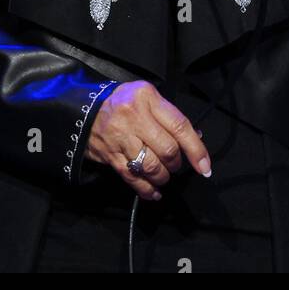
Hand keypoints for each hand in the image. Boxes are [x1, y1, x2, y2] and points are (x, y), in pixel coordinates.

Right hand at [85, 80, 212, 201]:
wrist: (84, 109)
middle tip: (174, 164)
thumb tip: (197, 138)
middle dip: (176, 164)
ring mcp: (121, 137)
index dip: (196, 149)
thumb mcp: (147, 96)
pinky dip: (147, 189)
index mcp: (147, 98)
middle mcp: (134, 116)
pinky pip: (133, 178)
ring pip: (152, 167)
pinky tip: (154, 192)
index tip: (205, 166)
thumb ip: (169, 116)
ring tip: (163, 175)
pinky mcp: (110, 156)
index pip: (179, 126)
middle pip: (167, 150)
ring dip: (163, 177)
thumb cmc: (123, 102)